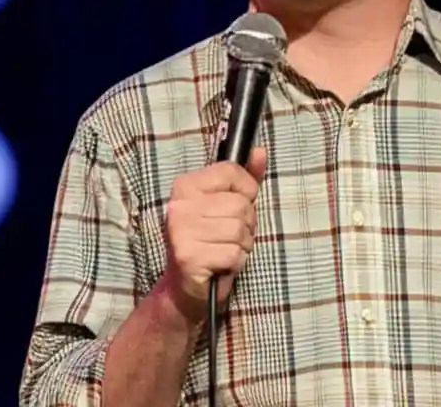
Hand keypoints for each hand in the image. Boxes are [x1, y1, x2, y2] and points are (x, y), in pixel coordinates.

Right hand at [160, 146, 267, 323]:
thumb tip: (260, 152)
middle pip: (241, 204)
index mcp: (185, 186)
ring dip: (242, 245)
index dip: (246, 191)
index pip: (232, 172)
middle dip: (246, 224)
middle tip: (227, 236)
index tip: (235, 207)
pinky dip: (236, 262)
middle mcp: (179, 206)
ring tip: (224, 250)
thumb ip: (243, 179)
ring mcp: (182, 231)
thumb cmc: (209, 243)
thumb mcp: (225, 206)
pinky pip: (234, 252)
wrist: (185, 289)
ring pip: (240, 229)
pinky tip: (221, 264)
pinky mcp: (189, 256)